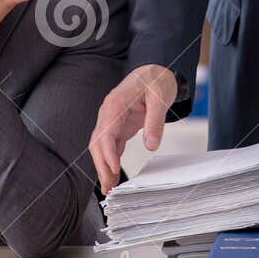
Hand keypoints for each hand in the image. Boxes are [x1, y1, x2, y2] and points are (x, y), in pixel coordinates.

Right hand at [89, 64, 177, 191]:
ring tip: (109, 186)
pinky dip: (110, 161)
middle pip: (98, 143)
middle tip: (108, 186)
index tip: (112, 169)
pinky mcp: (118, 126)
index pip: (105, 133)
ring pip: (101, 147)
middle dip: (101, 165)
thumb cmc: (156, 79)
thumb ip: (155, 121)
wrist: (155, 71)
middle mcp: (109, 113)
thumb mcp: (160, 98)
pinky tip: (113, 175)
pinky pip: (110, 146)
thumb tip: (151, 144)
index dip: (107, 153)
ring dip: (103, 166)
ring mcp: (112, 121)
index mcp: (115, 104)